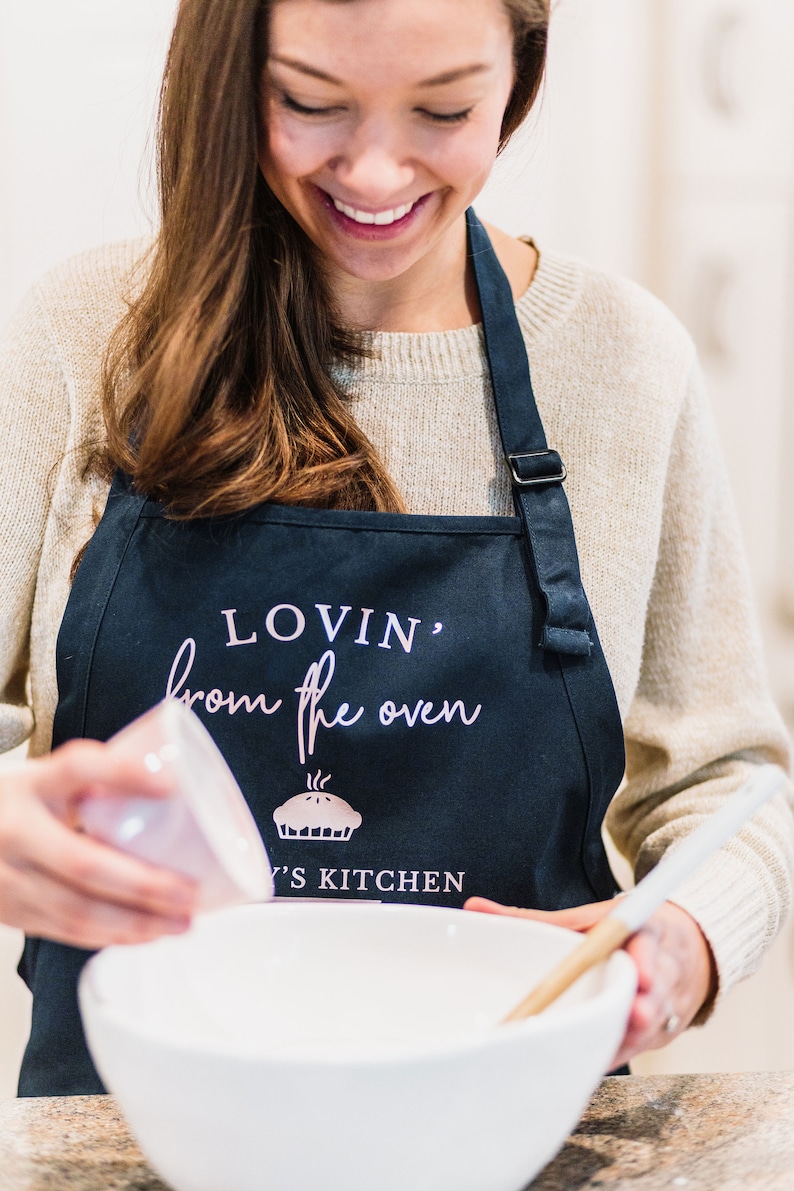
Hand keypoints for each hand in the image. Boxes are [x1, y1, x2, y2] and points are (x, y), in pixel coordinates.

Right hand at [0, 739, 197, 948]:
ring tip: (180, 921)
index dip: (123, 775)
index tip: (169, 787)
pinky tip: (145, 933)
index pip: (76, 769)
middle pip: (85, 864)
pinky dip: (111, 937)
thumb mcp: (43, 779)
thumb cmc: (14, 805)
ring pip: (78, 910)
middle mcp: (13, 831)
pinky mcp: (10, 912)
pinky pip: (66, 930)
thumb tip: (170, 787)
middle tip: (190, 892)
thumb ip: (94, 780)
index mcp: (28, 785)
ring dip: (136, 923)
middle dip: (145, 886)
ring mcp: (6, 878)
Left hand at [464, 896, 716, 1066]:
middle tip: (634, 1015)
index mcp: (645, 934)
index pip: (649, 943)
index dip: (646, 960)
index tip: (640, 973)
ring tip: (616, 1045)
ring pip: (652, 1025)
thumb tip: (472, 908)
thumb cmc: (622, 933)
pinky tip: (589, 1065)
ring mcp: (665, 1005)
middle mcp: (660, 971)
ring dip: (633, 1037)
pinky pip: (639, 1048)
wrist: (683, 947)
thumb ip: (536, 919)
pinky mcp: (661, 1034)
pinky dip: (617, 1053)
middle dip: (645, 1007)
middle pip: (656, 991)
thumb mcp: (589, 918)